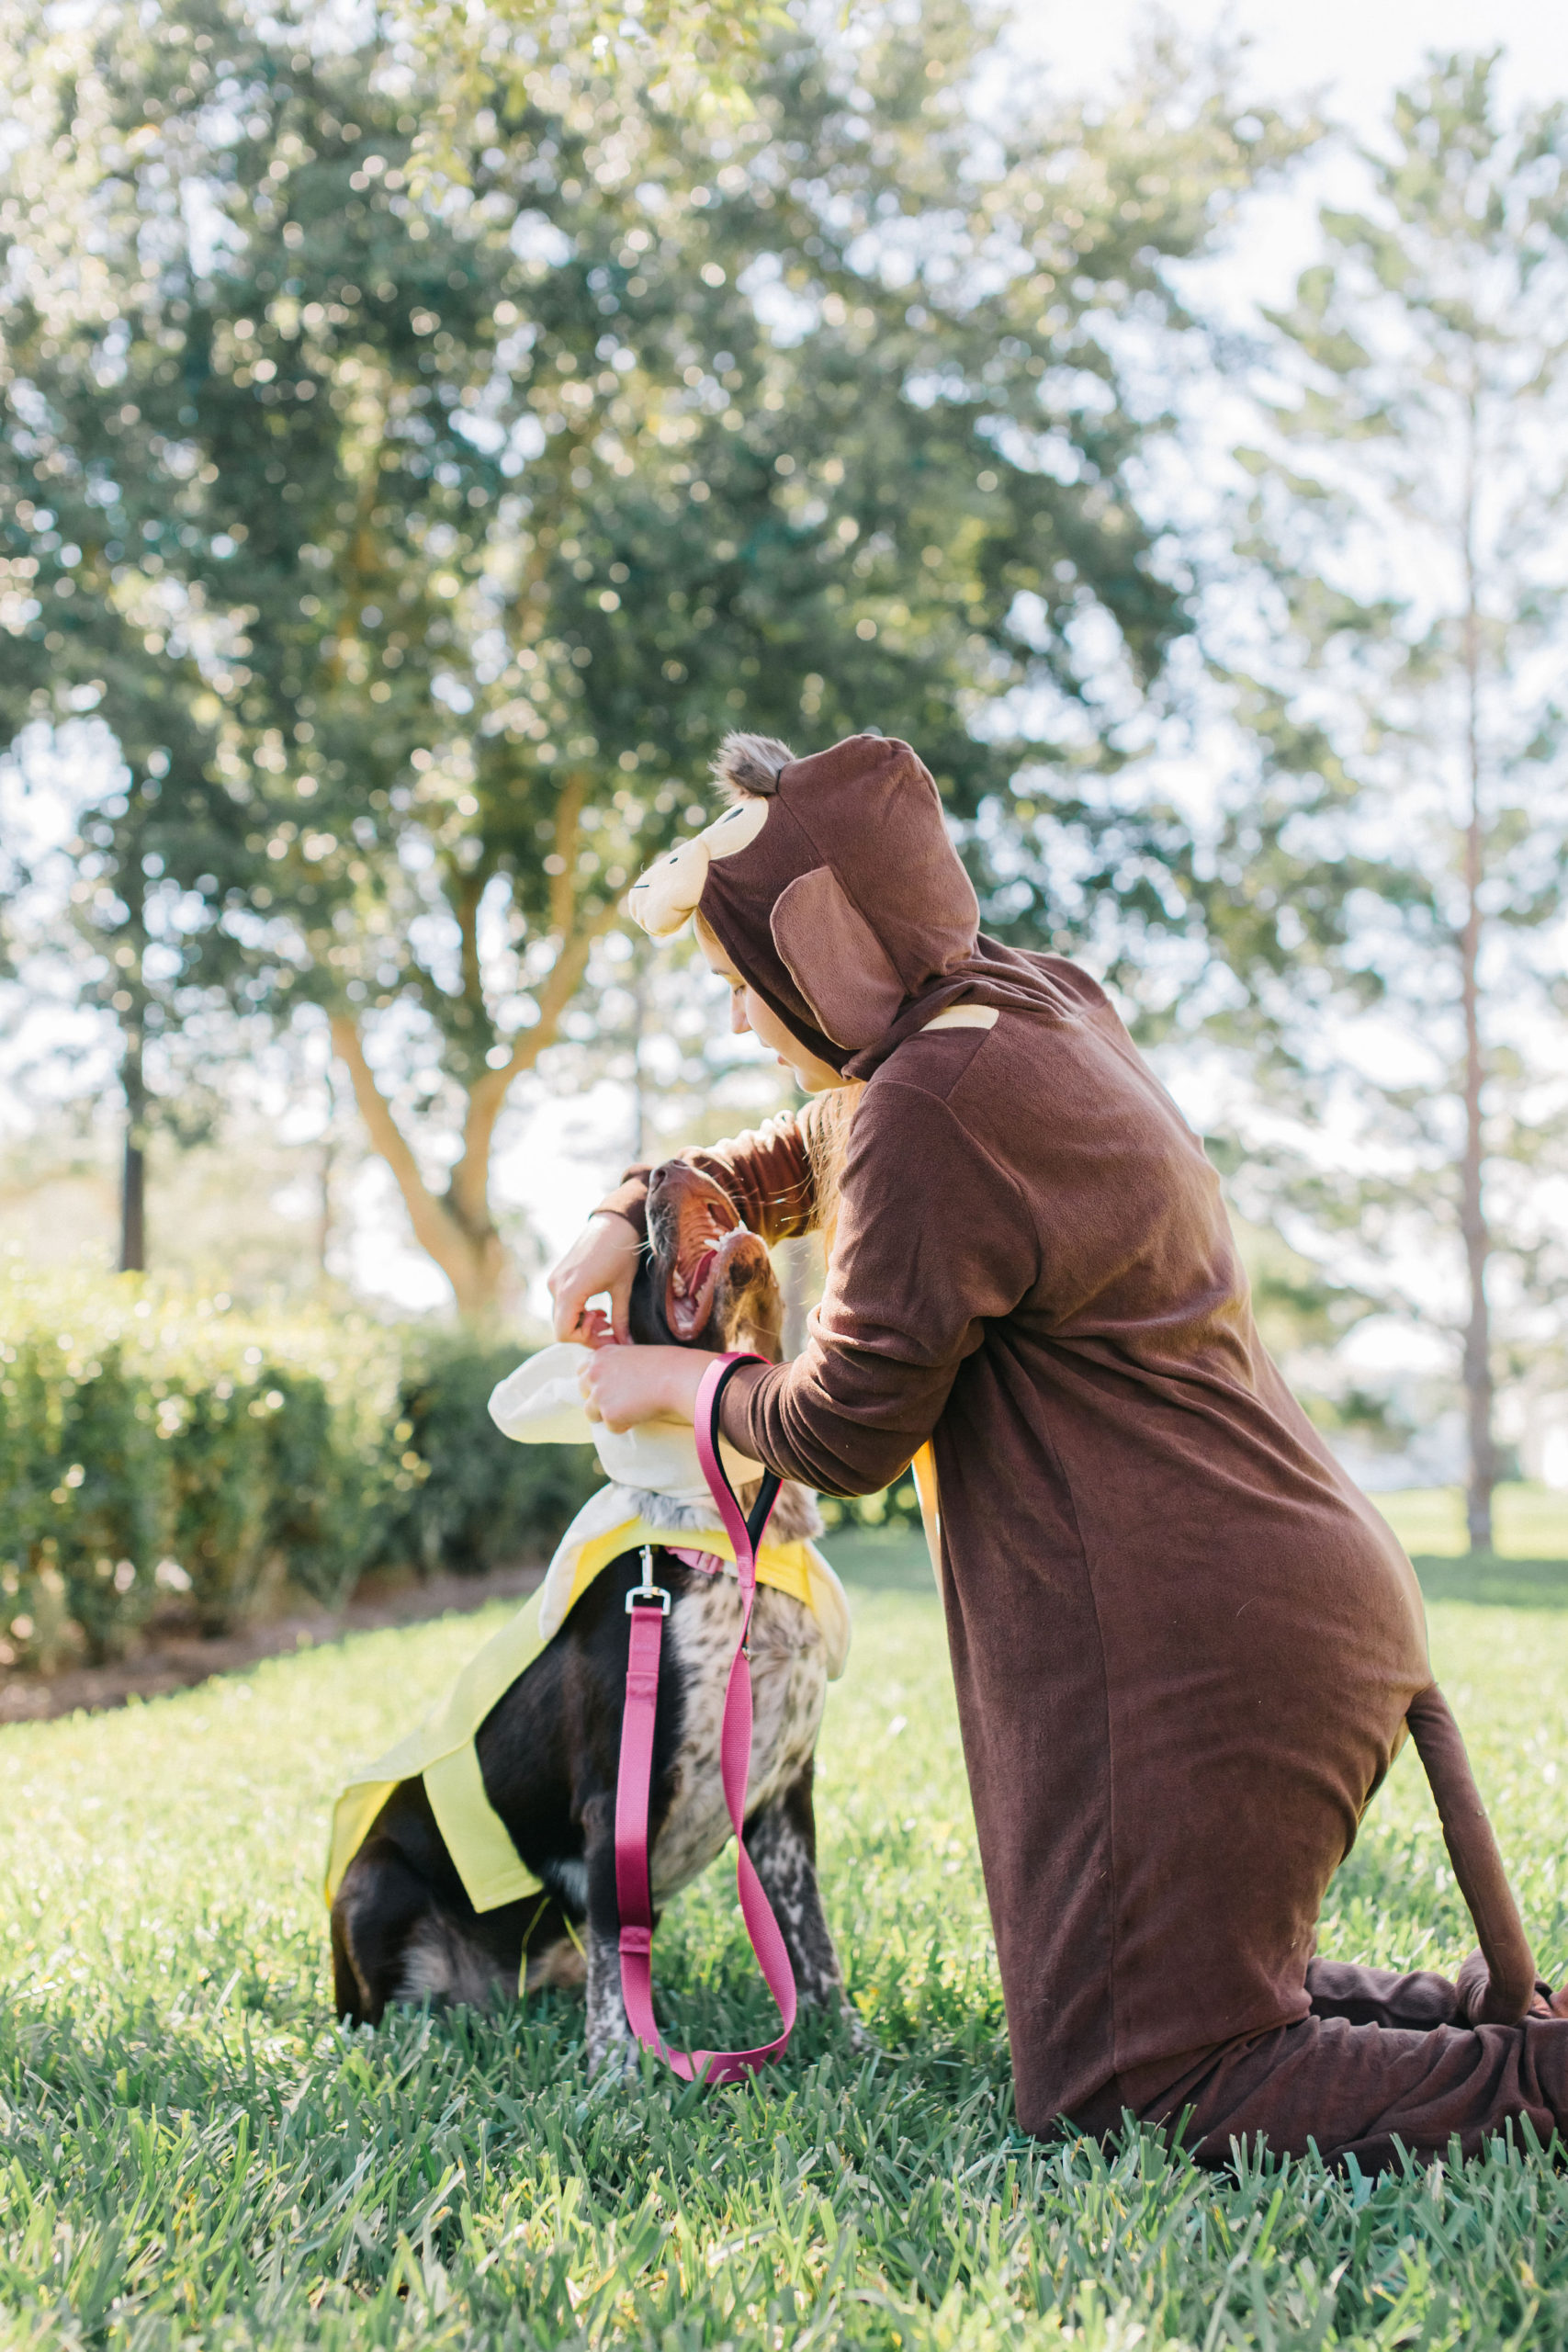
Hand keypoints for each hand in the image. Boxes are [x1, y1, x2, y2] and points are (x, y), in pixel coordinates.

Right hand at [548, 1213, 640, 1344]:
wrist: (615, 1223)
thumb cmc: (621, 1254)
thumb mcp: (623, 1290)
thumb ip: (621, 1321)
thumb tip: (627, 1345)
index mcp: (570, 1291)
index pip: (564, 1334)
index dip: (586, 1341)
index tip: (608, 1334)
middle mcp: (556, 1287)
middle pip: (562, 1327)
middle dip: (586, 1334)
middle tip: (611, 1330)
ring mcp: (554, 1281)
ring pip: (562, 1317)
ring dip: (582, 1323)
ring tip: (607, 1319)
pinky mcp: (558, 1276)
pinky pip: (562, 1304)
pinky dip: (578, 1312)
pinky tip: (597, 1309)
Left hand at [577, 1344, 716, 1432]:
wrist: (678, 1378)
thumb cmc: (666, 1365)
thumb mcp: (635, 1356)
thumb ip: (617, 1366)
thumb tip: (613, 1384)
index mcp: (601, 1354)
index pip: (582, 1369)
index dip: (595, 1381)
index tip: (610, 1386)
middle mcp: (594, 1372)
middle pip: (582, 1391)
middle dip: (598, 1398)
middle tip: (622, 1401)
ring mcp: (599, 1394)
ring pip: (591, 1413)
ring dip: (609, 1414)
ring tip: (632, 1410)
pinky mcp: (608, 1414)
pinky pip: (612, 1427)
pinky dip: (625, 1425)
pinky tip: (641, 1414)